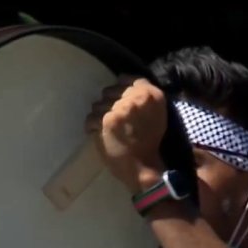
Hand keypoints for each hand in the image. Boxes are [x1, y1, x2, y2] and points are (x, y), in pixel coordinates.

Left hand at [86, 75, 167, 192]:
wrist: (143, 169)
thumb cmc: (150, 144)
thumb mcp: (157, 115)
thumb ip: (144, 99)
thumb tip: (124, 86)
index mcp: (152, 94)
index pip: (128, 78)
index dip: (120, 90)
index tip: (119, 101)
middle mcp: (136, 97)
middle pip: (110, 90)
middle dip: (109, 104)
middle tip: (115, 121)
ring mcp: (119, 107)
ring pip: (98, 104)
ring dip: (100, 117)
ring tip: (109, 131)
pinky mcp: (105, 120)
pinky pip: (90, 118)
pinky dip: (93, 128)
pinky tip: (102, 137)